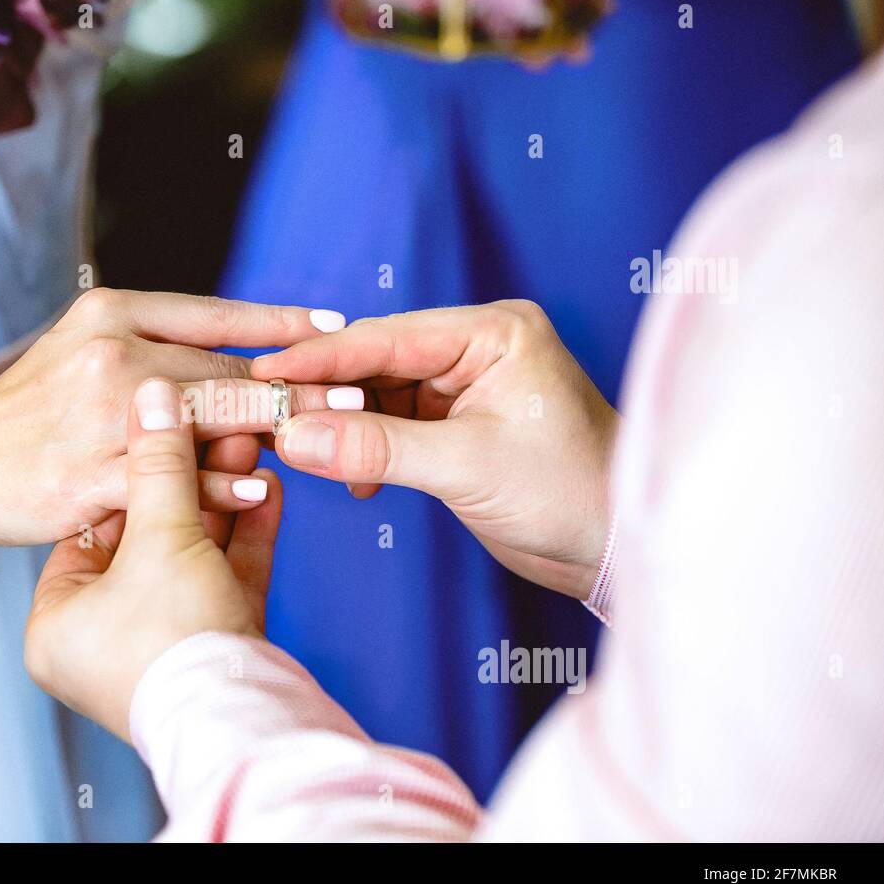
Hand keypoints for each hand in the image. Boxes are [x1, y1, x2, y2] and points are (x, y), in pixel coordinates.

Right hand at [0, 288, 349, 544]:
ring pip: (210, 421)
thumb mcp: (80, 349)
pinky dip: (220, 486)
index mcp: (109, 313)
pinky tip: (259, 488)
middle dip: (298, 384)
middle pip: (225, 369)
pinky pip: (173, 480)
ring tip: (331, 434)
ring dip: (276, 431)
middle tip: (357, 390)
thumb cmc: (25, 412)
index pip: (213, 315)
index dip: (279, 322)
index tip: (334, 325)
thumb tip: (232, 359)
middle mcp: (111, 355)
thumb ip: (150, 347)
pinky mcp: (92, 475)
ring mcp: (103, 415)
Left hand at [25, 378, 281, 739]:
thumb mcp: (159, 538)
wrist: (243, 724)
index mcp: (57, 624)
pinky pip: (225, 581)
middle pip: (147, 539)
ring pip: (193, 556)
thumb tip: (152, 395)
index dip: (129, 471)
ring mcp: (162, 648)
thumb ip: (157, 463)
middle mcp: (102, 641)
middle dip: (190, 481)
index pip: (90, 526)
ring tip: (249, 445)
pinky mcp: (215, 652)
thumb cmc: (173, 646)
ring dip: (225, 501)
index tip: (159, 424)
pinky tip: (269, 491)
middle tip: (215, 426)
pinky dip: (246, 537)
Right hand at [251, 300, 617, 600]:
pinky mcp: (457, 426)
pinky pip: (392, 425)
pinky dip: (366, 448)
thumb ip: (378, 448)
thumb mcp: (467, 467)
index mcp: (493, 332)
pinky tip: (353, 477)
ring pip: (378, 395)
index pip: (387, 337)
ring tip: (301, 451)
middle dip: (325, 393)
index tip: (265, 371)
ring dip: (342, 425)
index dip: (321, 357)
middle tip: (269, 416)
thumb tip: (295, 437)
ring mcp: (466, 387)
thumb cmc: (571, 495)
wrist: (617, 550)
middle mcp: (477, 349)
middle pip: (376, 361)